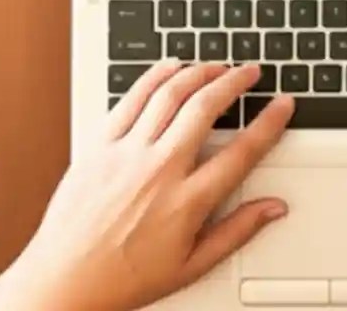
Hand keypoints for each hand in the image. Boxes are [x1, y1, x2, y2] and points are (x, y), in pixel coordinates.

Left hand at [0, 61, 294, 310]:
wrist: (64, 280)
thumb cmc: (123, 278)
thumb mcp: (192, 265)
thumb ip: (238, 231)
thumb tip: (273, 209)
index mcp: (186, 202)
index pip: (241, 151)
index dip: (269, 123)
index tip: (282, 105)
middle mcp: (158, 171)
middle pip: (205, 108)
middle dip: (235, 82)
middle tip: (250, 71)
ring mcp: (126, 154)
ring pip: (169, 94)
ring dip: (198, 72)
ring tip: (216, 65)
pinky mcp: (99, 146)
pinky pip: (130, 99)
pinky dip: (154, 77)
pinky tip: (170, 68)